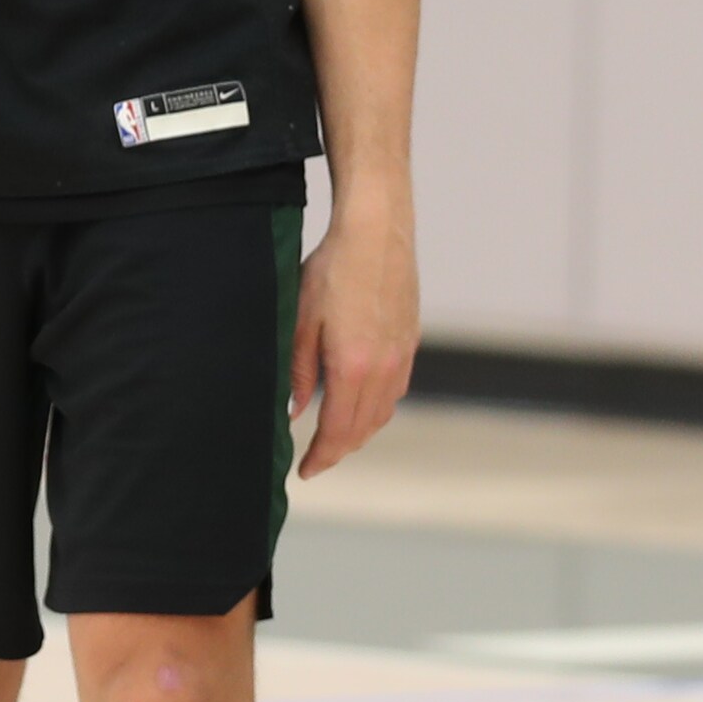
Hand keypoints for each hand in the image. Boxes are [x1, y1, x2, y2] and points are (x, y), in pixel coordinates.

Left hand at [291, 200, 418, 477]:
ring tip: (335, 436)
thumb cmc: (333, 268)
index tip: (305, 471)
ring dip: (360, 432)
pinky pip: (396, 389)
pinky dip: (378, 408)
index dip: (321, 457)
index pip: (338, 431)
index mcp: (352, 366)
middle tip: (315, 458)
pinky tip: (362, 402)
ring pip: (383, 412)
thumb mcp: (301, 318)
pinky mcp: (410, 341)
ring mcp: (401, 355)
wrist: (377, 230)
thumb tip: (292, 411)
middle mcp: (383, 368)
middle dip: (338, 450)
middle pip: (363, 429)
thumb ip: (296, 370)